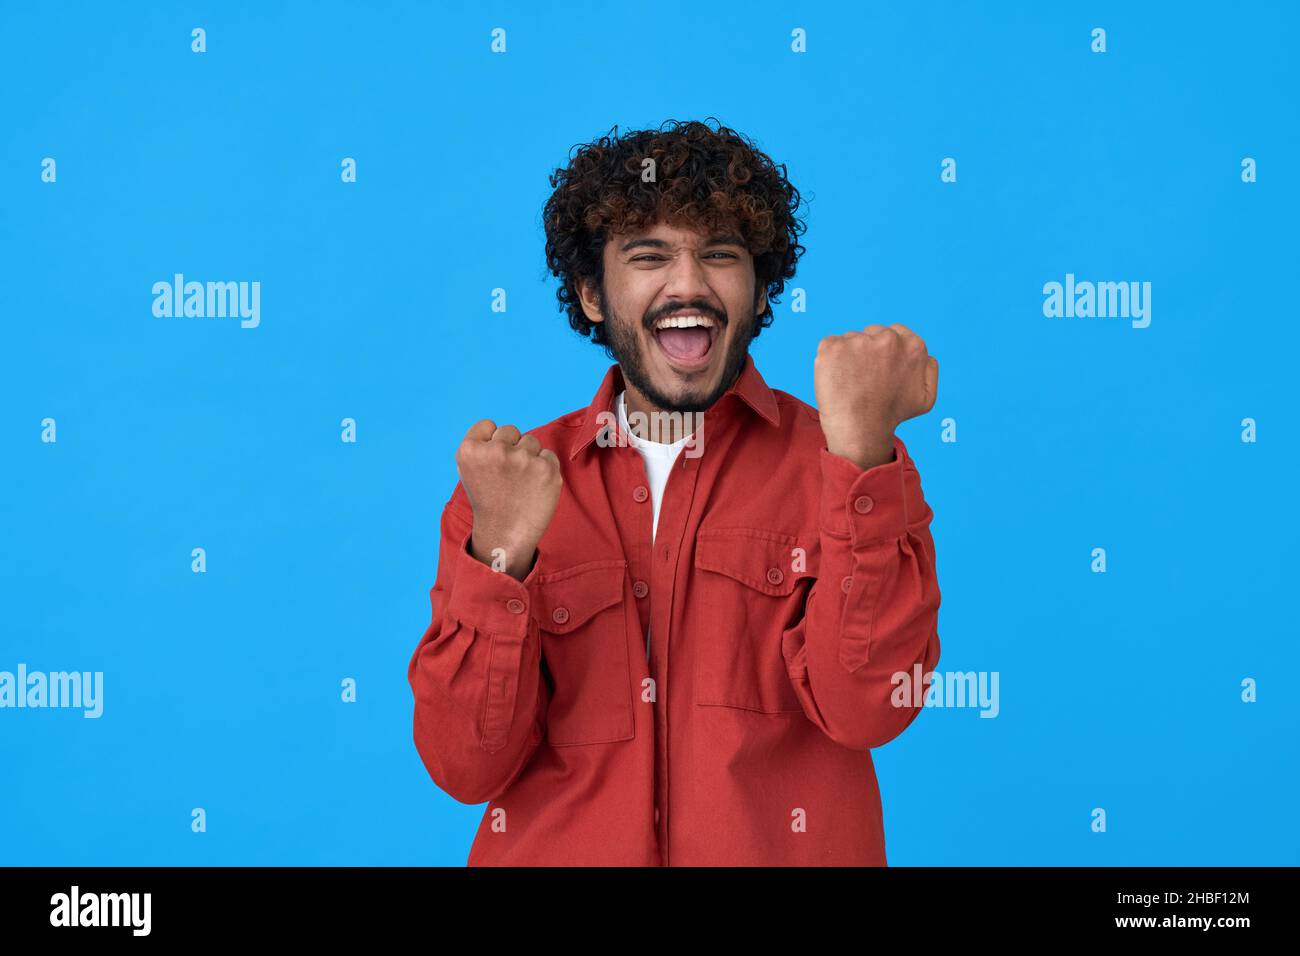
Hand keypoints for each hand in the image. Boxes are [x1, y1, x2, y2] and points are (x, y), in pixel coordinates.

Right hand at [455, 420, 561, 579]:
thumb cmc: (488, 500)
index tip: (491, 463)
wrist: (505, 534)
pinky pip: (548, 455)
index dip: (491, 442)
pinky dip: (544, 469)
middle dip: (511, 448)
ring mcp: (522, 459)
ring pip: (531, 441)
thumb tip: (499, 430)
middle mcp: (495, 451)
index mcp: (469, 450)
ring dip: (529, 457)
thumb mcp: (468, 471)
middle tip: (507, 476)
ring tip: (520, 483)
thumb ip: (480, 445)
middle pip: (510, 430)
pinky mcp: (546, 469)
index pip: (487, 425)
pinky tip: (534, 487)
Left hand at [814, 323, 937, 468]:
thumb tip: (925, 354)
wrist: (860, 430)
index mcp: (913, 346)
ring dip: (848, 355)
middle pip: (872, 333)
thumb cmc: (891, 416)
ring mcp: (858, 341)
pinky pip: (830, 345)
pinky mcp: (832, 347)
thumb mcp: (926, 398)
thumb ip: (929, 369)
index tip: (878, 368)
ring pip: (851, 340)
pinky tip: (836, 379)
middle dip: (867, 351)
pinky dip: (830, 360)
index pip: (895, 333)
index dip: (884, 352)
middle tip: (864, 378)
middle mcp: (887, 338)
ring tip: (850, 382)